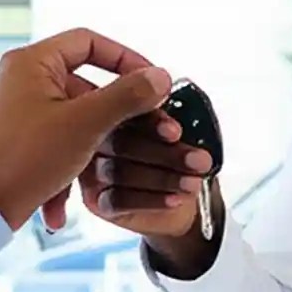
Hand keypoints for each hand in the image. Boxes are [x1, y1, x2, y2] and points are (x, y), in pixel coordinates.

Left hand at [0, 28, 171, 231]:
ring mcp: (15, 111)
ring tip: (108, 167)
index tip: (150, 81)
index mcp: (31, 62)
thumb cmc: (22, 159)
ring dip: (93, 146)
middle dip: (114, 113)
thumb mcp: (86, 123)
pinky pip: (53, 143)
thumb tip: (160, 76)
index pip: (89, 41)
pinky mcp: (13, 141)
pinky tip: (67, 201)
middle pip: (85, 84)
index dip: (125, 58)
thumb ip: (127, 95)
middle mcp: (19, 80)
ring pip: (73, 118)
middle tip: (142, 129)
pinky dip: (66, 166)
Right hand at [79, 108, 222, 278]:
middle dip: (165, 153)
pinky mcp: (96, 201)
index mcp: (114, 108)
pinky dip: (149, 200)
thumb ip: (170, 120)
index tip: (176, 133)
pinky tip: (175, 199)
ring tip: (192, 183)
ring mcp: (92, 170)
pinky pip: (117, 201)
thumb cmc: (178, 159)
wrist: (182, 201)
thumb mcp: (180, 135)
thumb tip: (167, 91)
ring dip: (163, 178)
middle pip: (121, 142)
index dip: (152, 122)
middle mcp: (95, 137)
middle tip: (198, 161)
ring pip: (120, 172)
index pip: (126, 111)